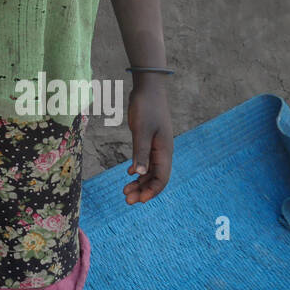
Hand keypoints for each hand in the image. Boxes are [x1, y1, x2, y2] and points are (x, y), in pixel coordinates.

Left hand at [123, 83, 172, 203]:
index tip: (139, 200)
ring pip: (150, 170)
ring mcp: (157, 146)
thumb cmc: (146, 107)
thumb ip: (141, 152)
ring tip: (125, 190)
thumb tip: (139, 174)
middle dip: (143, 190)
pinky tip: (129, 173)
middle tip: (127, 199)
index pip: (161, 178)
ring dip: (139, 182)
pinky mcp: (150, 140)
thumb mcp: (141, 130)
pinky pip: (147, 160)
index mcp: (165, 151)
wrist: (148, 88)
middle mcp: (163, 151)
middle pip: (155, 178)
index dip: (151, 191)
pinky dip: (139, 169)